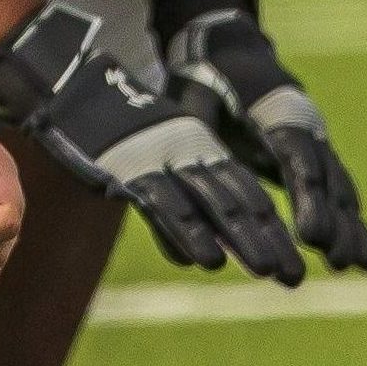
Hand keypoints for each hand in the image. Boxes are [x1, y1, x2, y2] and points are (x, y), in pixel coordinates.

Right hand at [0, 2, 301, 284]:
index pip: (246, 192)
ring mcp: (162, 162)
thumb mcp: (156, 157)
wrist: (71, 87)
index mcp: (199, 148)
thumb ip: (179, 201)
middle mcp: (189, 154)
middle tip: (295, 278)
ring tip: (268, 271)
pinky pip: (165, 206)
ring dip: (242, 240)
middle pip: (239, 202)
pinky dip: (190, 233)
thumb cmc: (111, 127)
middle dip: (269, 240)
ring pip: (212, 205)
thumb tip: (196, 253)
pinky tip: (210, 259)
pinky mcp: (130, 171)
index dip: (272, 228)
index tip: (295, 263)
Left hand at [163, 3, 366, 271]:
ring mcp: (315, 139)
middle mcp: (304, 125)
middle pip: (326, 176)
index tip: (312, 235)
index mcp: (273, 110)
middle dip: (335, 220)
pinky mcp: (316, 154)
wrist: (228, 53)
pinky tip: (360, 253)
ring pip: (339, 185)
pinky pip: (339, 190)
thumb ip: (198, 137)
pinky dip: (350, 221)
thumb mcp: (192, 104)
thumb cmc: (203, 81)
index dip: (307, 197)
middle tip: (338, 261)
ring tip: (358, 266)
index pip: (297, 156)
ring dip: (350, 225)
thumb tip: (190, 174)